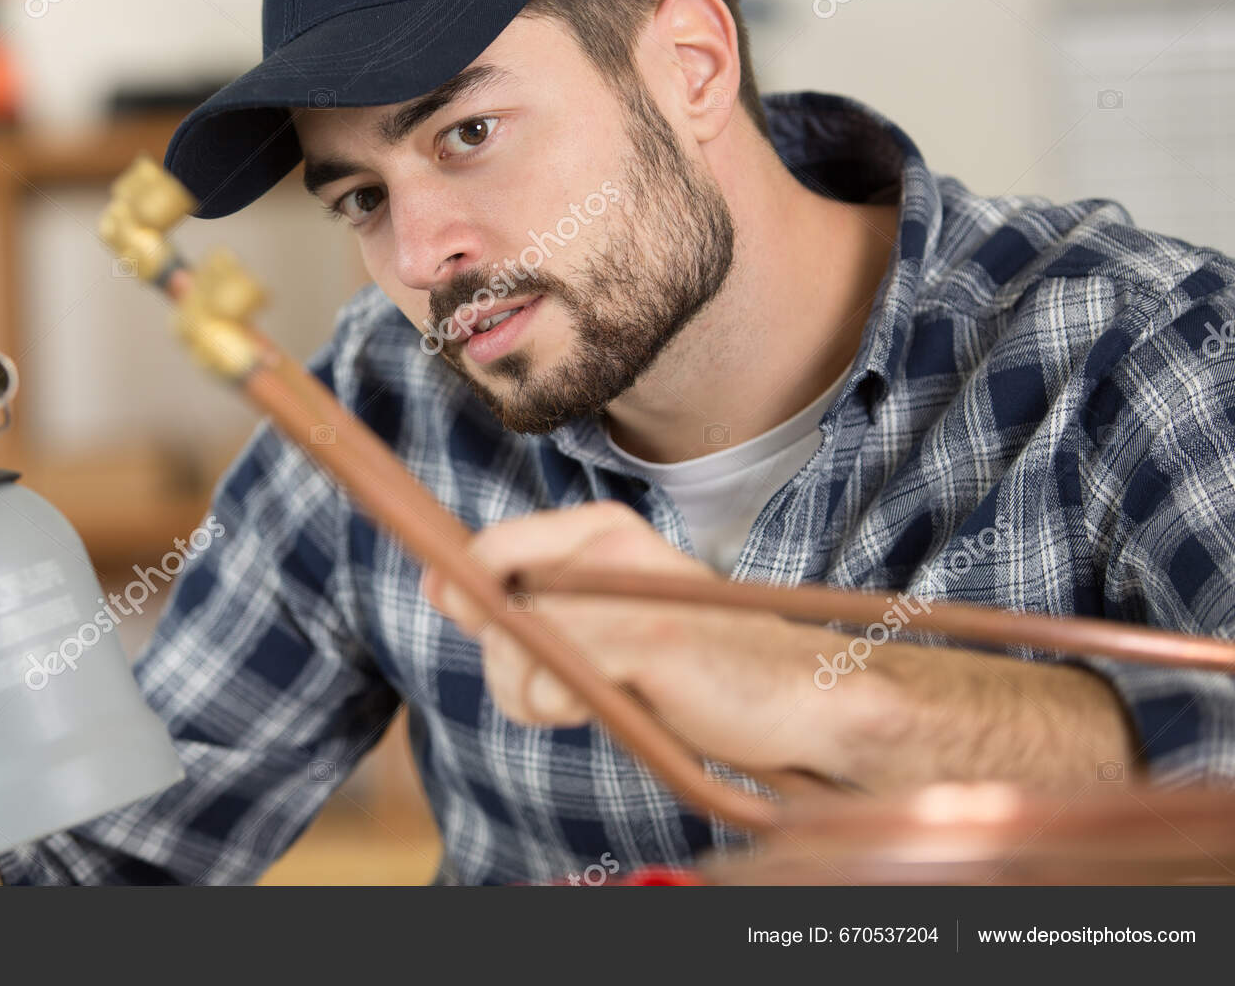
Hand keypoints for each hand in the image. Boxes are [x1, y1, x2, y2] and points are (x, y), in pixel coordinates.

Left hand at [420, 501, 873, 776]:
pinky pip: (554, 680)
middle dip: (507, 666)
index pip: (487, 549)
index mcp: (599, 527)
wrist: (796, 697)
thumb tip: (437, 583)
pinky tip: (618, 703)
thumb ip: (522, 601)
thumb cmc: (693, 664)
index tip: (487, 630)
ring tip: (600, 695)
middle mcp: (610, 540)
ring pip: (517, 649)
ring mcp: (628, 587)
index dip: (469, 598)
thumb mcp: (600, 621)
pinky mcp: (646, 637)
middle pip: (491, 605)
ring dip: (536, 697)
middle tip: (565, 686)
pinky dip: (566, 708)